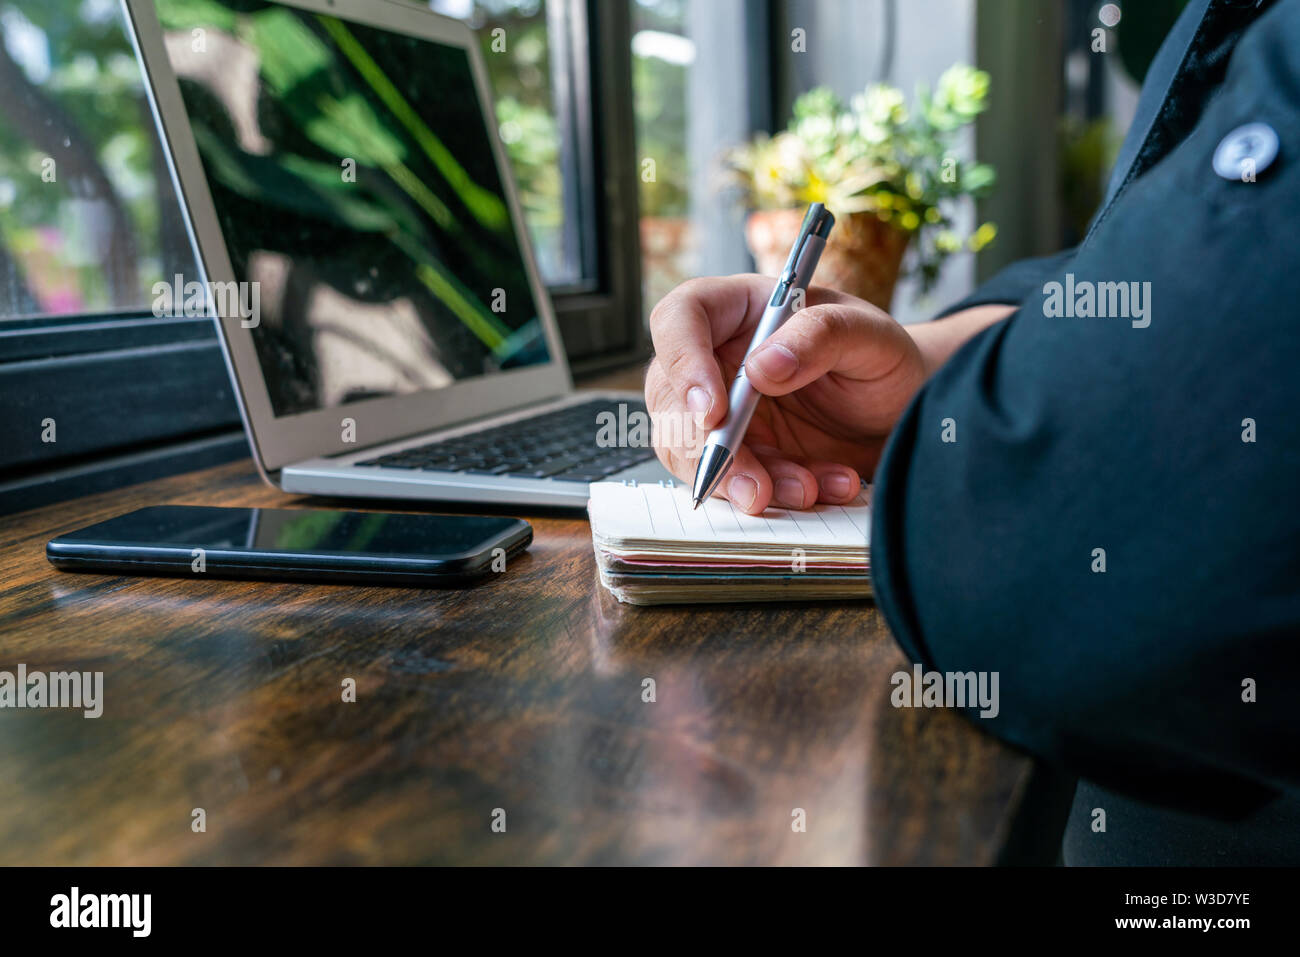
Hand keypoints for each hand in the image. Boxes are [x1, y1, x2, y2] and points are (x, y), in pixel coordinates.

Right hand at [645, 274, 927, 514]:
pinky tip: (824, 487)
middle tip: (754, 484)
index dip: (682, 362)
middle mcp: (718, 358)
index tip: (712, 411)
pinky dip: (774, 493)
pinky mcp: (740, 454)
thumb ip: (821, 337)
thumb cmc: (882, 357)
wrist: (903, 411)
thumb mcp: (869, 336)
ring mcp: (723, 410)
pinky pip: (732, 481)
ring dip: (743, 481)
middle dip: (708, 450)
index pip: (680, 318)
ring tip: (808, 489)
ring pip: (693, 451)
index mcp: (739, 309)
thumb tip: (762, 367)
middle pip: (671, 399)